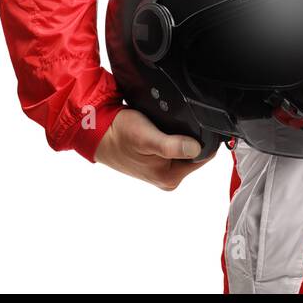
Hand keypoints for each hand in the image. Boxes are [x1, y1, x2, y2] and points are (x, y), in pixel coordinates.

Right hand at [94, 108, 216, 189]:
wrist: (99, 132)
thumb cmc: (120, 134)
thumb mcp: (147, 137)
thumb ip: (172, 146)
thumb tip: (197, 148)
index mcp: (169, 178)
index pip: (203, 157)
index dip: (203, 138)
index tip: (195, 124)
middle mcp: (167, 179)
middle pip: (194, 153)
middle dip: (189, 137)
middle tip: (172, 124)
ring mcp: (161, 172)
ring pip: (184, 149)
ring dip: (179, 137)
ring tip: (164, 127)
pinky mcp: (156, 163)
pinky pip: (173, 148)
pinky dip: (171, 138)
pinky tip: (161, 131)